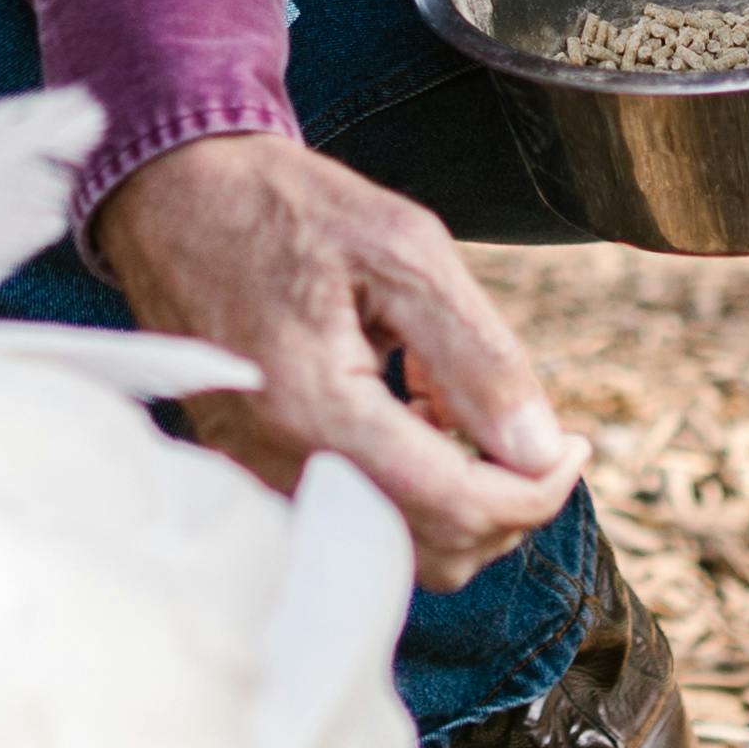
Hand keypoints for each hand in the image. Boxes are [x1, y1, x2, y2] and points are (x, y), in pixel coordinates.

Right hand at [90, 136, 582, 587]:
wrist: (175, 197)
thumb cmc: (288, 209)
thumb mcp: (406, 252)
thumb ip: (479, 357)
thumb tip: (540, 449)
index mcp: (316, 406)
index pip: (459, 505)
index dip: (538, 490)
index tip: (573, 445)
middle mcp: (277, 462)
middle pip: (434, 550)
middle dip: (504, 502)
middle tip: (529, 428)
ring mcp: (257, 476)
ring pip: (396, 548)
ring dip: (455, 497)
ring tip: (456, 405)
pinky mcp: (252, 473)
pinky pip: (352, 520)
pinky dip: (406, 489)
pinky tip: (410, 414)